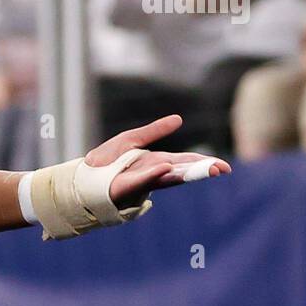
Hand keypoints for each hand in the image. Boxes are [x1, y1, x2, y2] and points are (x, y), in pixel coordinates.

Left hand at [84, 114, 230, 208]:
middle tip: (222, 169)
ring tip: (206, 170)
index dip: (204, 164)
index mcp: (156, 163)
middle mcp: (152, 174)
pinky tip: (166, 167)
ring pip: (166, 178)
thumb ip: (154, 130)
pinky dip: (152, 173)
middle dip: (201, 171)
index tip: (222, 167)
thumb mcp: (131, 139)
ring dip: (186, 174)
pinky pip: (140, 179)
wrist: (83, 176)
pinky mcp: (124, 187)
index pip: (185, 164)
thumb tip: (179, 119)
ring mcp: (140, 182)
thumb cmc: (106, 160)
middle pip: (182, 172)